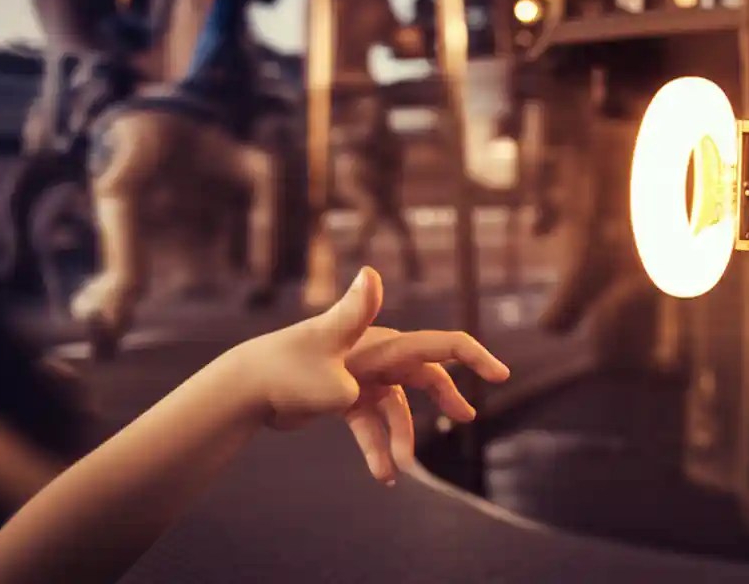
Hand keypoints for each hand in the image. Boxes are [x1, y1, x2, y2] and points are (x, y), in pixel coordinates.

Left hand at [232, 266, 509, 483]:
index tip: (502, 376)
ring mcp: (361, 375)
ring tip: (399, 469)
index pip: (442, 346)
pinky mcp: (344, 395)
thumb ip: (356, 314)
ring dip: (401, 438)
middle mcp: (377, 355)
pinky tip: (382, 475)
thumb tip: (370, 273)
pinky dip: (377, 446)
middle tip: (466, 420)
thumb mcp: (327, 346)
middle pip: (425, 376)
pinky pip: (372, 423)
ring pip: (397, 408)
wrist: (246, 388)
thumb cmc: (288, 369)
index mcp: (384, 343)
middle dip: (447, 398)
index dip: (476, 358)